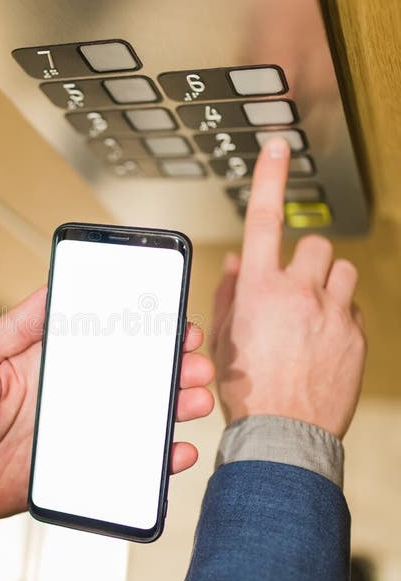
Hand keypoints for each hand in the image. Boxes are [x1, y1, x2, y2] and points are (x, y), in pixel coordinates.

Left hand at [0, 287, 214, 520]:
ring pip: (142, 414)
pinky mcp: (84, 465)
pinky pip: (130, 461)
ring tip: (194, 400)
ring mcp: (82, 428)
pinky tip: (176, 452)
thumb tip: (50, 289)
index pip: (107, 334)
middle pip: (136, 373)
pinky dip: (159, 459)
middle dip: (173, 364)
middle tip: (193, 362)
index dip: (143, 325)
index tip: (171, 317)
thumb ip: (13, 326)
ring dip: (175, 405)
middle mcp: (74, 390)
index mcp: (51, 357)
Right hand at [210, 137, 365, 438]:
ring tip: (313, 312)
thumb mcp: (225, 338)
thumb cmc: (247, 389)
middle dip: (306, 260)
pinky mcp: (355, 332)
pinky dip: (340, 314)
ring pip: (341, 269)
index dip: (269, 177)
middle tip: (296, 287)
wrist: (283, 433)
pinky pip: (353, 305)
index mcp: (258, 289)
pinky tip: (324, 340)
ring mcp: (330, 311)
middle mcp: (297, 292)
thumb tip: (238, 262)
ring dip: (327, 282)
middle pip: (314, 244)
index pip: (263, 218)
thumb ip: (230, 293)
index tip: (276, 147)